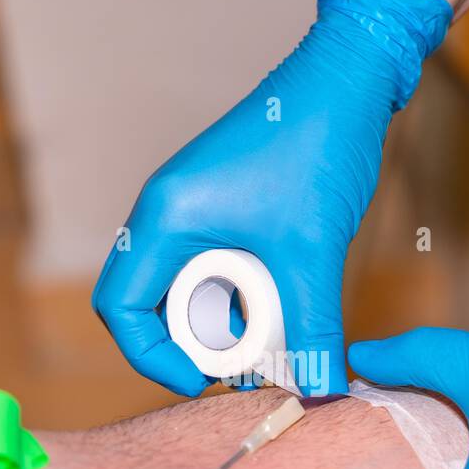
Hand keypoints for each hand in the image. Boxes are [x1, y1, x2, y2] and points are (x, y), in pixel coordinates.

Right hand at [92, 0, 450, 396]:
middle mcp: (165, 215)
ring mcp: (191, 213)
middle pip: (148, 306)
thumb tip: (320, 390)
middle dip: (191, 348)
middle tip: (243, 370)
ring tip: (266, 349)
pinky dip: (239, 304)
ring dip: (219, 329)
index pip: (120, 307)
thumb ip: (313, 325)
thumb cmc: (317, 144)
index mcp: (165, 218)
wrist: (348, 77)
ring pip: (185, 293)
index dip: (150, 357)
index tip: (201, 382)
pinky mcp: (221, 212)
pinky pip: (213, 273)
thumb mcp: (313, 249)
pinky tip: (279, 317)